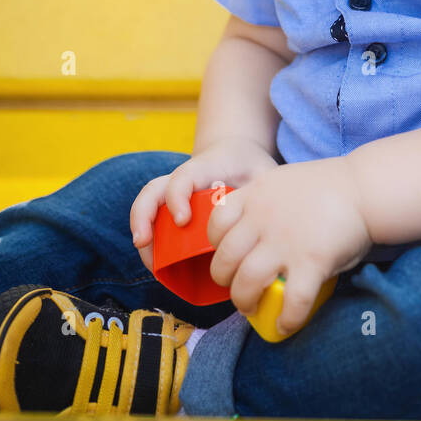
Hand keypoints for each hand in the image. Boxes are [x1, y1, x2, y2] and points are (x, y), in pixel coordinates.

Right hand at [129, 138, 279, 275]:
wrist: (236, 153)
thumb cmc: (250, 167)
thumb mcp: (262, 173)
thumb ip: (269, 191)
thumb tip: (277, 225)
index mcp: (207, 167)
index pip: (184, 176)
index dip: (177, 197)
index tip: (182, 221)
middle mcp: (185, 179)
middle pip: (154, 189)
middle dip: (144, 215)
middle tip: (144, 242)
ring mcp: (175, 192)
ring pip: (149, 204)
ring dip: (142, 231)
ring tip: (150, 264)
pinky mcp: (173, 206)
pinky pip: (153, 219)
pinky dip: (150, 242)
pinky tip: (157, 266)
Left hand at [207, 158, 372, 336]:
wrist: (365, 187)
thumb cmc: (330, 186)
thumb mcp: (284, 182)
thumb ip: (265, 205)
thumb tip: (253, 237)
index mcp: (255, 195)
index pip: (216, 223)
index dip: (216, 244)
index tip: (229, 255)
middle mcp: (263, 218)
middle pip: (224, 260)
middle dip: (225, 281)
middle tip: (238, 288)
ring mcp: (285, 241)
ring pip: (246, 283)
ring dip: (245, 302)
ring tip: (252, 310)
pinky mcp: (311, 261)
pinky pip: (292, 301)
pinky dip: (287, 319)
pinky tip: (286, 325)